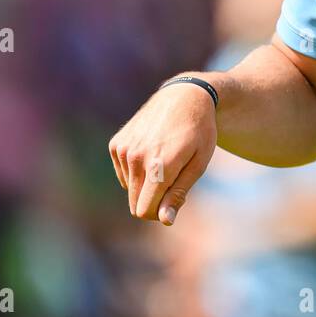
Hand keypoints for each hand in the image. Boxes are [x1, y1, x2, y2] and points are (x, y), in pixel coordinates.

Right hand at [109, 77, 217, 224]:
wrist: (184, 96)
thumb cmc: (199, 132)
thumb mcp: (199, 163)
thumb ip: (179, 193)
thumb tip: (164, 221)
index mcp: (160, 165)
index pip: (145, 211)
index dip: (160, 212)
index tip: (175, 200)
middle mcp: (137, 158)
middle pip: (135, 204)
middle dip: (153, 201)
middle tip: (174, 179)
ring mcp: (123, 150)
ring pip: (129, 189)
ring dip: (146, 183)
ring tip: (165, 160)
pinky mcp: (116, 144)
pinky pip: (123, 174)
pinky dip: (136, 170)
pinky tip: (152, 151)